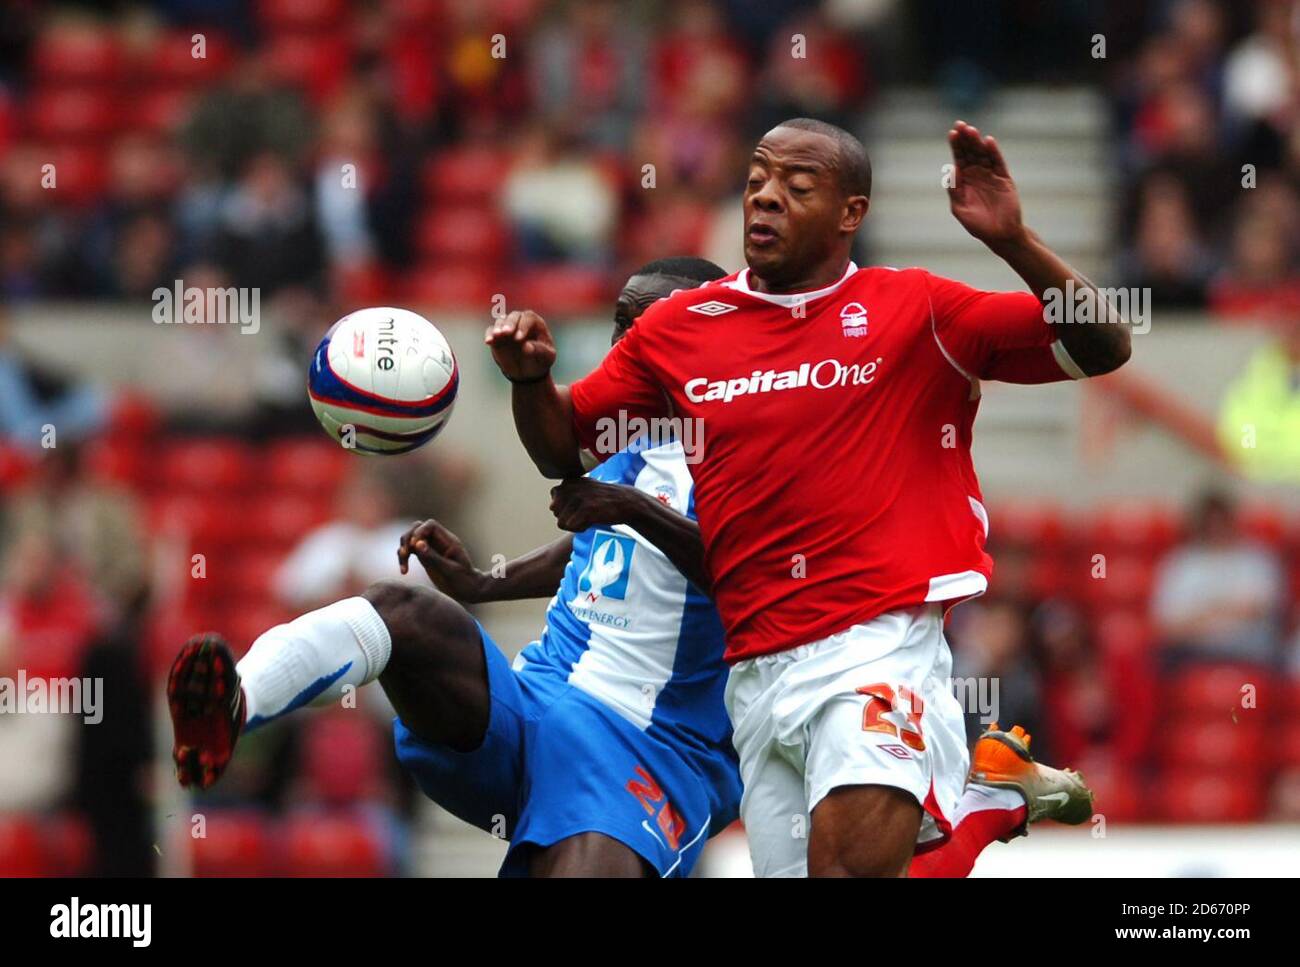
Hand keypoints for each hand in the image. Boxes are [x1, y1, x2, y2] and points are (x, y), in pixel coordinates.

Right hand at [397, 519, 486, 602]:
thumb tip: (417, 544)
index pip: (431, 525)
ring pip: (411, 539)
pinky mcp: (425, 556)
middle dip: (407, 539)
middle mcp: (438, 541)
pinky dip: (404, 558)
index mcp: (448, 540)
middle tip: (404, 554)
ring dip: (403, 549)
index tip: (413, 546)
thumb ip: (433, 557)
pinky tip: (404, 571)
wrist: (468, 589)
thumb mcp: (449, 570)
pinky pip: (410, 551)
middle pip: (417, 528)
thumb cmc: (463, 580)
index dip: (419, 531)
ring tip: (403, 567)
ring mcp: (431, 548)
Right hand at [484, 310, 556, 382]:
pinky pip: (491, 331)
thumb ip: (538, 350)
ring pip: (501, 321)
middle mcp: (521, 321)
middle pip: (514, 316)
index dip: (523, 326)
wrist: (528, 370)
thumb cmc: (540, 360)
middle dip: (510, 324)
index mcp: (536, 323)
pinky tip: (488, 341)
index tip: (519, 339)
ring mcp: (508, 327)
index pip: (529, 318)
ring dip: (498, 328)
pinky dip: (489, 335)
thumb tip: (526, 346)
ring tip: (497, 336)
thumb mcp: (546, 357)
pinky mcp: (497, 335)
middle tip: (506, 332)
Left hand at [549, 477, 642, 532]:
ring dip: (574, 525)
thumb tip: (551, 506)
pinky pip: (570, 527)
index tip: (581, 507)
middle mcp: (572, 487)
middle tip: (585, 514)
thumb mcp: (584, 489)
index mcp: (569, 481)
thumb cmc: (604, 499)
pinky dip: (580, 529)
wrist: (627, 502)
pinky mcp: (586, 510)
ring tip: (589, 518)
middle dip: (568, 517)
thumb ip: (566, 494)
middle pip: (555, 513)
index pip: (553, 503)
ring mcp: (579, 498)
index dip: (566, 510)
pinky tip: (592, 522)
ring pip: (560, 522)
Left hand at [946, 120, 1025, 247]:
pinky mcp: (1004, 179)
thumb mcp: (960, 209)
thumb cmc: (977, 225)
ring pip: (983, 154)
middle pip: (971, 152)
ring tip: (971, 130)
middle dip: (965, 139)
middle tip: (961, 125)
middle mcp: (977, 174)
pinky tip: (988, 141)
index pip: (959, 159)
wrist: (999, 234)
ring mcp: (991, 175)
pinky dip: (993, 152)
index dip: (956, 146)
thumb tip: (950, 171)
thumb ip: (954, 191)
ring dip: (977, 142)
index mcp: (965, 180)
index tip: (952, 133)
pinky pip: (998, 162)